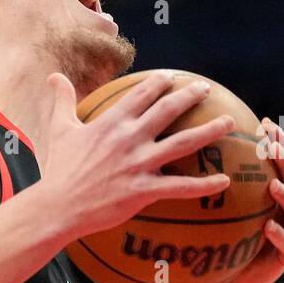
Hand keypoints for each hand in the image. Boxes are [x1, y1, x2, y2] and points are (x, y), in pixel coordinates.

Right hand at [38, 70, 235, 238]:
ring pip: (183, 142)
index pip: (142, 93)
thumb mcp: (59, 129)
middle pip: (168, 110)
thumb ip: (62, 100)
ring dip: (209, 131)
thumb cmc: (59, 169)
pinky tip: (224, 180)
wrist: (57, 206)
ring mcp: (139, 164)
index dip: (160, 82)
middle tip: (205, 89)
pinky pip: (181, 186)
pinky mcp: (144, 190)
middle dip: (190, 95)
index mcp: (112, 122)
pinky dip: (204, 184)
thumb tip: (54, 77)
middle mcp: (130, 138)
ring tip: (229, 122)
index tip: (173, 78)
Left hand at [225, 117, 283, 282]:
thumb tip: (189, 147)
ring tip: (273, 186)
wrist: (240, 277)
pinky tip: (268, 227)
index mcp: (283, 190)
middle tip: (270, 146)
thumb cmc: (232, 237)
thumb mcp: (225, 207)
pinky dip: (282, 235)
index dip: (278, 141)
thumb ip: (220, 182)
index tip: (263, 123)